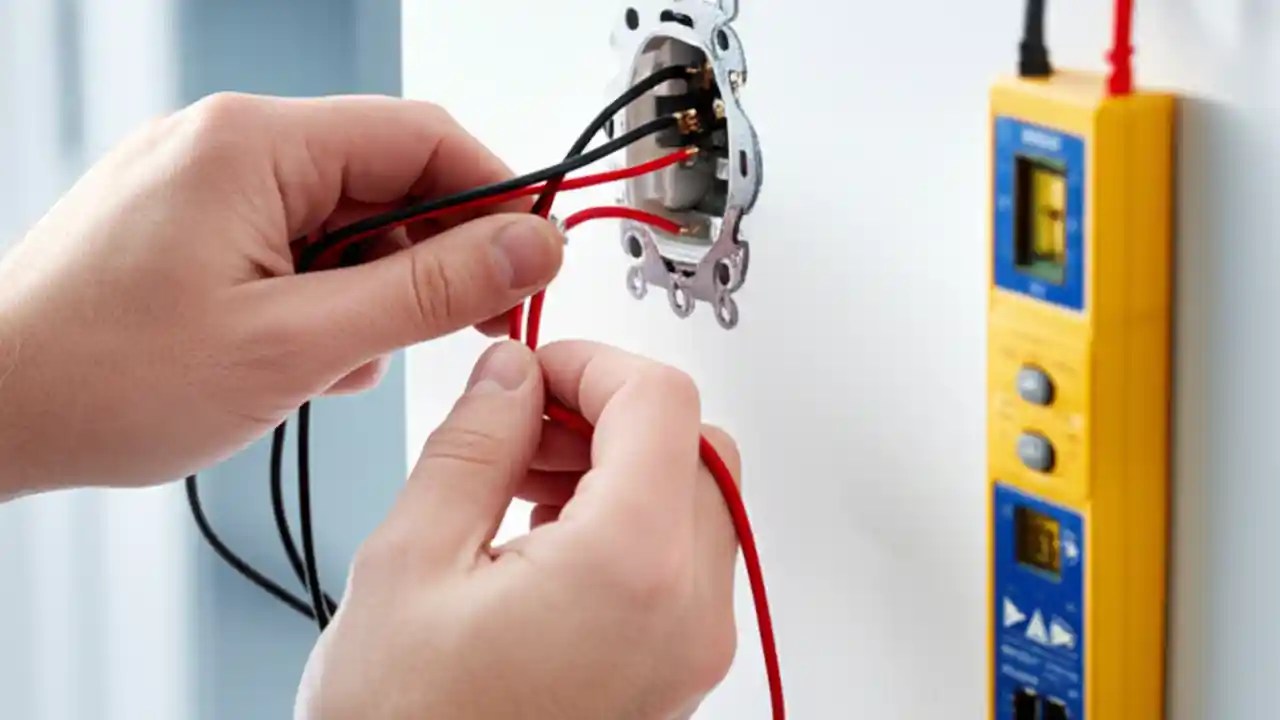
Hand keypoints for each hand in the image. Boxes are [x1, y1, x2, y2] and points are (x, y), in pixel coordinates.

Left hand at [0, 92, 562, 496]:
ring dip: (370, 291)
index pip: (423, 137)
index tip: (534, 260)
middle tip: (455, 329)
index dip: (497, 197)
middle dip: (430, 259)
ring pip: (345, 220)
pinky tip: (294, 355)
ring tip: (332, 363)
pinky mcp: (194, 223)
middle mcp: (230, 144)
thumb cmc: (103, 377)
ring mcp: (207, 181)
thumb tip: (526, 251)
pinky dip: (320, 298)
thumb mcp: (298, 345)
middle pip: (387, 178)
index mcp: (255, 144)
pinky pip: (296, 243)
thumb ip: (427, 293)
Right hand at [295, 340, 740, 719]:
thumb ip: (473, 444)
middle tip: (526, 420)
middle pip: (695, 446)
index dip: (592, 362)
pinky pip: (679, 563)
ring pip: (695, 500)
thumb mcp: (410, 564)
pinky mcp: (674, 674)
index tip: (537, 367)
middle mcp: (687, 612)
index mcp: (630, 568)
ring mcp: (690, 651)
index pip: (661, 400)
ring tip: (520, 481)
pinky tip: (542, 534)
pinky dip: (625, 522)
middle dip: (609, 412)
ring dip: (617, 464)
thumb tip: (509, 376)